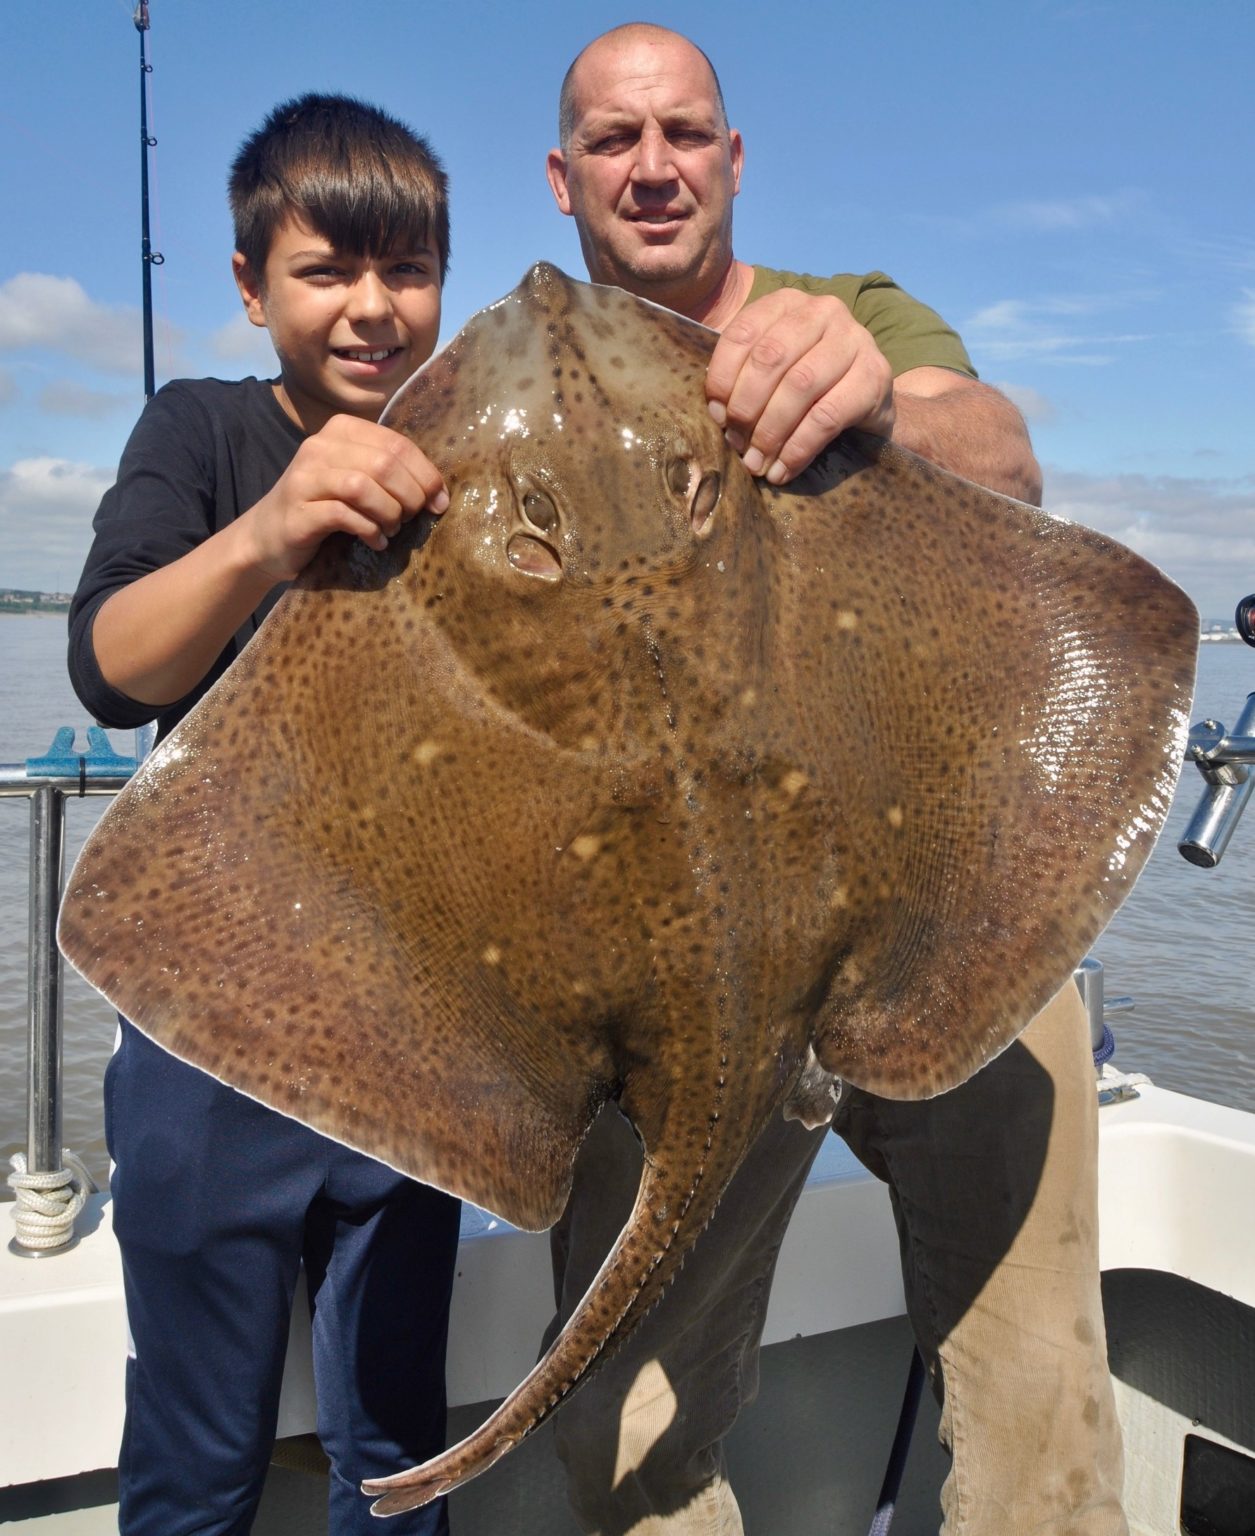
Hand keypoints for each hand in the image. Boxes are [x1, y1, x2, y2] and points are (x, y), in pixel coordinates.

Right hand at [242, 415, 447, 581]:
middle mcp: (319, 447)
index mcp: (341, 430)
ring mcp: (305, 477)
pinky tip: (375, 542)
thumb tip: (439, 494)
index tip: (438, 502)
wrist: (267, 537)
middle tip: (411, 518)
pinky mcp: (299, 511)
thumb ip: (391, 475)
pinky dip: (369, 530)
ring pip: (364, 485)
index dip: (426, 474)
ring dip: (389, 512)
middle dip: (410, 495)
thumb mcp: (357, 480)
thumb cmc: (323, 508)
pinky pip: (344, 515)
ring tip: (392, 529)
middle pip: (384, 463)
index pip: (397, 444)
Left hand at [706, 289, 894, 483]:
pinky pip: (827, 417)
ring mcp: (855, 339)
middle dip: (746, 408)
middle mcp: (823, 310)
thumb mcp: (772, 369)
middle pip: (771, 358)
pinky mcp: (875, 376)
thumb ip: (740, 376)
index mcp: (787, 303)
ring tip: (756, 463)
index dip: (723, 378)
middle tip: (736, 444)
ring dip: (770, 433)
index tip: (716, 416)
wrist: (870, 399)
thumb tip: (717, 412)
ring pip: (800, 386)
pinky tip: (782, 470)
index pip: (743, 333)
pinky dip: (798, 449)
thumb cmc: (808, 385)